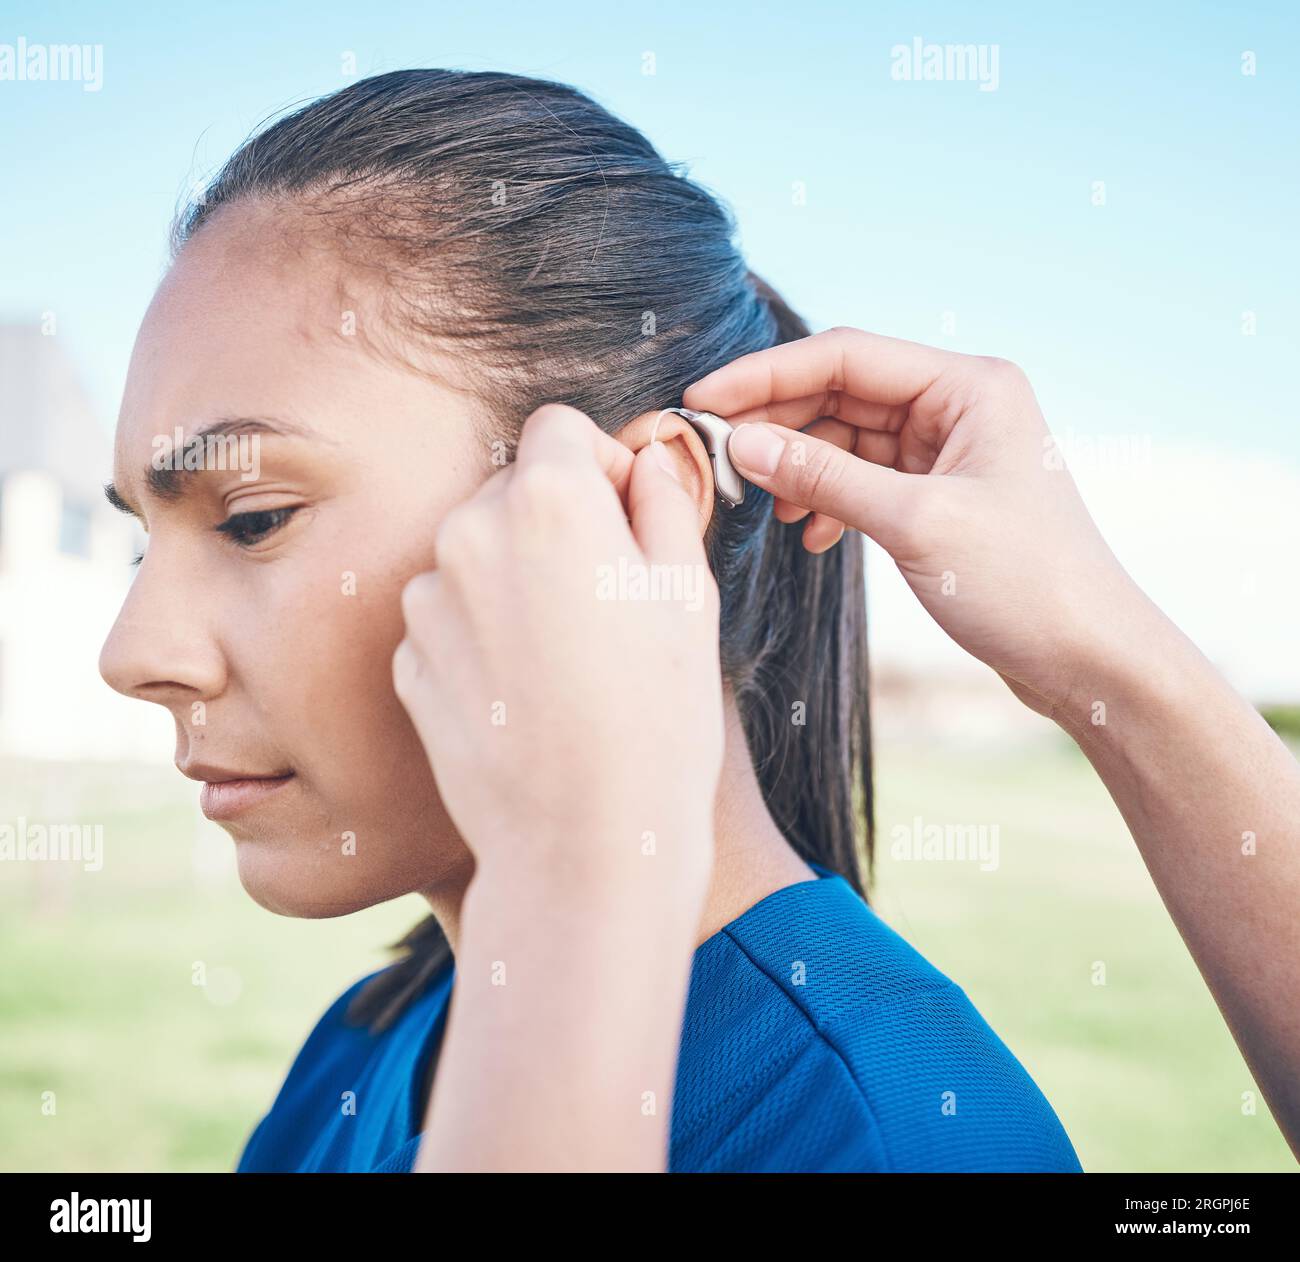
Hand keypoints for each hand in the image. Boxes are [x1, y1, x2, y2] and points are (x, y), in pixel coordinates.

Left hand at [392, 403, 723, 893]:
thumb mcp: (688, 596)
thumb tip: (647, 462)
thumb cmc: (656, 720)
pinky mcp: (406, 660)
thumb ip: (663, 504)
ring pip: (476, 555)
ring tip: (566, 657)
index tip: (623, 513)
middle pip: (513, 490)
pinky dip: (481, 635)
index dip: (598, 463)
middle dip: (556, 523)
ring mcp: (428, 600)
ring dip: (514, 580)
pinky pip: (448, 617)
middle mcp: (469, 532)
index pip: (558, 428)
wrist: (586, 843)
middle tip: (604, 598)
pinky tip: (525, 692)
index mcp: (547, 500)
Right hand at [684, 326, 1149, 721]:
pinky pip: (865, 478)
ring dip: (800, 467)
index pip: (846, 357)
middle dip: (778, 423)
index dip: (766, 376)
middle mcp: (960, 405)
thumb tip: (741, 442)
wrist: (1089, 659)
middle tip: (715, 454)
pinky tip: (809, 534)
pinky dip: (829, 500)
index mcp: (969, 386)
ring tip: (761, 503)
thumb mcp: (914, 523)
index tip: (703, 401)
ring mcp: (950, 451)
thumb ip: (823, 476)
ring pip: (848, 439)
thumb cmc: (1024, 584)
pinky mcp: (940, 494)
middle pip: (842, 393)